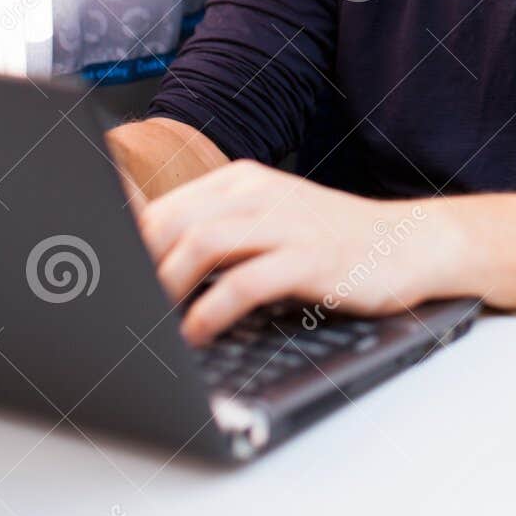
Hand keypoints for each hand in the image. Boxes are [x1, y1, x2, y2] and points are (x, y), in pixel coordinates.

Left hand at [137, 161, 461, 343]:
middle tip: (126, 312)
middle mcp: (259, 193)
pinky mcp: (310, 258)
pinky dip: (211, 311)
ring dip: (167, 288)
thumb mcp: (269, 224)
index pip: (163, 209)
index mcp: (242, 182)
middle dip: (140, 271)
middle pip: (174, 223)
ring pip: (203, 245)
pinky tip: (199, 333)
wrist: (407, 244)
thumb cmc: (331, 243)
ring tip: (155, 324)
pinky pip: (245, 282)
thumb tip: (151, 263)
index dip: (127, 248)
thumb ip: (217, 234)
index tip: (108, 284)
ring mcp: (286, 223)